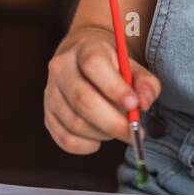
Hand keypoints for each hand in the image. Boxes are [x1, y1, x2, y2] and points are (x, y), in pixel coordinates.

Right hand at [44, 33, 160, 154]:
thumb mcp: (134, 68)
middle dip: (113, 122)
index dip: (115, 88)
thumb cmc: (114, 69)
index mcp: (85, 48)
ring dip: (103, 133)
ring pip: (75, 123)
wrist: (83, 64)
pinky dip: (88, 145)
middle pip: (82, 99)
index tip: (134, 105)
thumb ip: (146, 84)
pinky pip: (65, 139)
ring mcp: (50, 93)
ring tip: (117, 127)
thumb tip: (144, 103)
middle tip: (135, 132)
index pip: (93, 65)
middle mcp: (61, 68)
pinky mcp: (48, 115)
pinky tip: (99, 137)